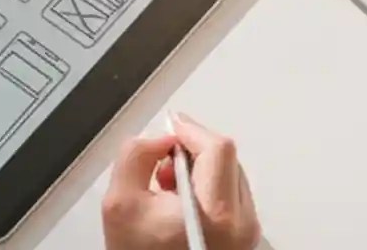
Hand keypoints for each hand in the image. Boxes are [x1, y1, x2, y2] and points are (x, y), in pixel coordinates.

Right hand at [102, 114, 260, 249]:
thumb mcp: (120, 204)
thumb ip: (135, 156)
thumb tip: (160, 139)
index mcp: (216, 213)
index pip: (217, 149)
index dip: (191, 130)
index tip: (171, 127)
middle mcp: (242, 222)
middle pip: (226, 158)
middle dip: (192, 151)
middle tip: (163, 164)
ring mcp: (247, 232)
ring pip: (230, 174)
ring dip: (199, 169)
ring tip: (168, 188)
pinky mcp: (244, 238)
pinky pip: (230, 195)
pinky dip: (207, 188)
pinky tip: (181, 204)